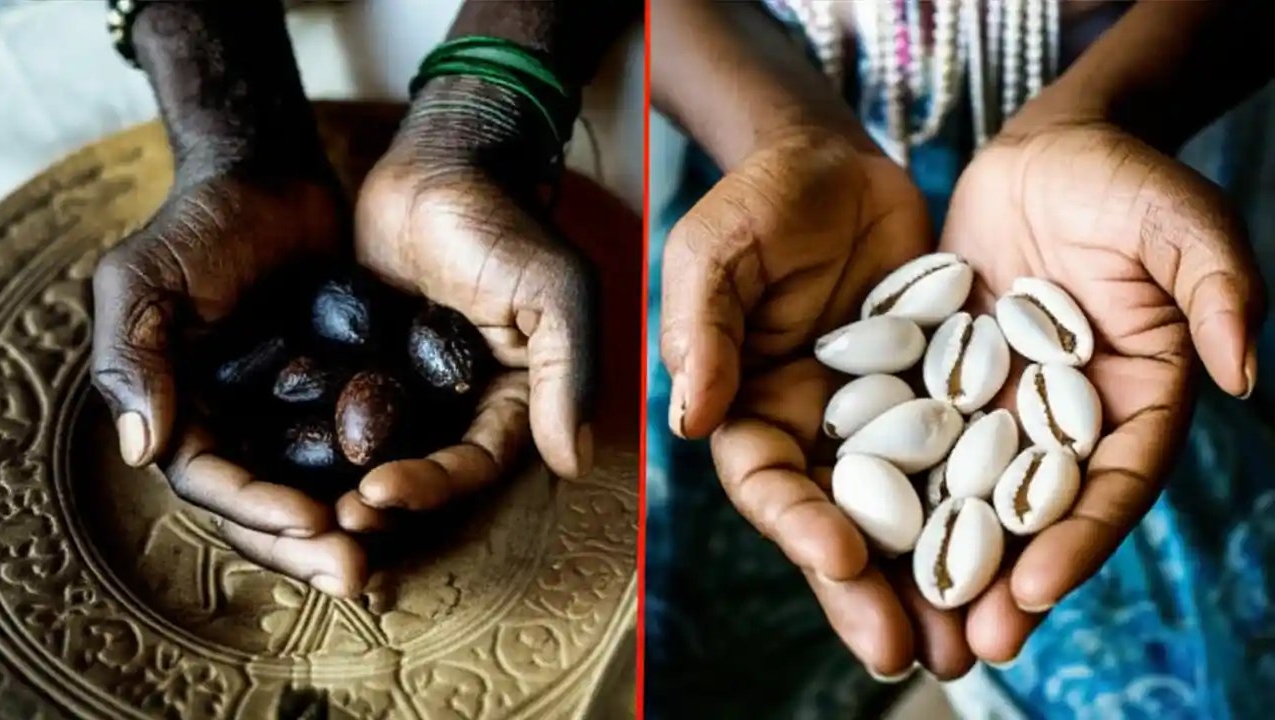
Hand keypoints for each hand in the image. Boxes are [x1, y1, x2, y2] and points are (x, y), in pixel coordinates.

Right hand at [91, 165, 370, 597]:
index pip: (212, 483)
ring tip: (383, 556)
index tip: (309, 520)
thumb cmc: (198, 227)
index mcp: (183, 415)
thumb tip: (140, 450)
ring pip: (316, 492)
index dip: (255, 509)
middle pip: (266, 508)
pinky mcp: (342, 397)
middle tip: (356, 574)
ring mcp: (291, 418)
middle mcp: (237, 429)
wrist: (271, 182)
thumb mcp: (145, 282)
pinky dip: (382, 478)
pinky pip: (361, 449)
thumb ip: (134, 360)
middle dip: (304, 547)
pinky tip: (415, 499)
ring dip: (346, 531)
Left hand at [340, 84, 597, 531]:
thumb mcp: (555, 293)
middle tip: (329, 520)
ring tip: (298, 502)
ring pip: (375, 452)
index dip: (432, 487)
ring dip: (339, 482)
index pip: (477, 464)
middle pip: (423, 471)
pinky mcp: (362, 364)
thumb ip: (568, 374)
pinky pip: (335, 411)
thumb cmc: (503, 224)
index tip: (377, 493)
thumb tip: (575, 462)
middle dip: (379, 501)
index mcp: (514, 398)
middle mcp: (461, 404)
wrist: (435, 164)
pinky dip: (309, 435)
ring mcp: (408, 387)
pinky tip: (267, 452)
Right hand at [660, 125, 977, 677]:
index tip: (840, 559)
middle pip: (837, 524)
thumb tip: (689, 421)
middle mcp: (814, 432)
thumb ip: (702, 329)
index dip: (798, 525)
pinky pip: (963, 460)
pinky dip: (987, 513)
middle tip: (904, 653)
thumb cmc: (760, 201)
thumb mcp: (716, 252)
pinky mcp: (937, 399)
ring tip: (965, 642)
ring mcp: (878, 421)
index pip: (766, 483)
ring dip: (929, 580)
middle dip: (865, 592)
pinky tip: (1020, 557)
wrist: (836, 165)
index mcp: (750, 409)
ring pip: (905, 514)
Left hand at [940, 117, 1263, 661]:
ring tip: (910, 621)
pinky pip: (912, 444)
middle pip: (1034, 514)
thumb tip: (1243, 369)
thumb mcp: (1178, 222)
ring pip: (967, 496)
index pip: (1112, 485)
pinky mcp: (941, 384)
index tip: (1040, 588)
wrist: (1044, 154)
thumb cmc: (1124, 182)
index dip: (1081, 539)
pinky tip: (856, 535)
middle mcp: (1062, 420)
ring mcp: (998, 407)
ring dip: (942, 562)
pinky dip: (892, 492)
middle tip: (969, 643)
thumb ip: (1214, 286)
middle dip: (1005, 580)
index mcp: (1131, 402)